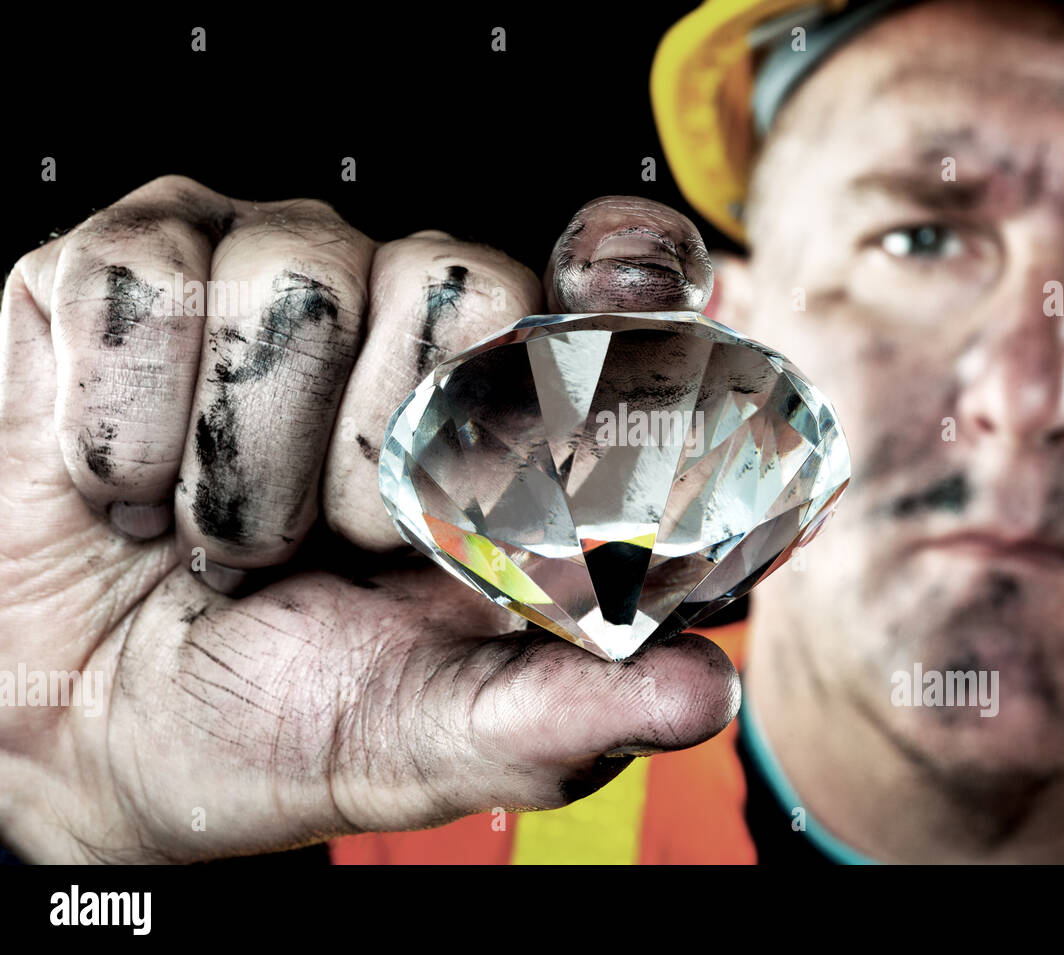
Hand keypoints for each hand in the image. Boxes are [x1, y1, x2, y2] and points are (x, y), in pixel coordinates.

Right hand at [0, 178, 733, 862]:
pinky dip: (122, 434)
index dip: (627, 285)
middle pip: (458, 282)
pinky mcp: (134, 269)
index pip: (613, 272)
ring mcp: (271, 271)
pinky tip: (132, 487)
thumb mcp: (435, 733)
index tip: (614, 336)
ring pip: (295, 281)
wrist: (79, 732)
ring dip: (245, 465)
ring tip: (228, 534)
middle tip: (335, 544)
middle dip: (383, 458)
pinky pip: (140, 291)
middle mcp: (404, 315)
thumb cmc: (274, 718)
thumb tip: (708, 688)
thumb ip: (566, 709)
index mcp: (505, 409)